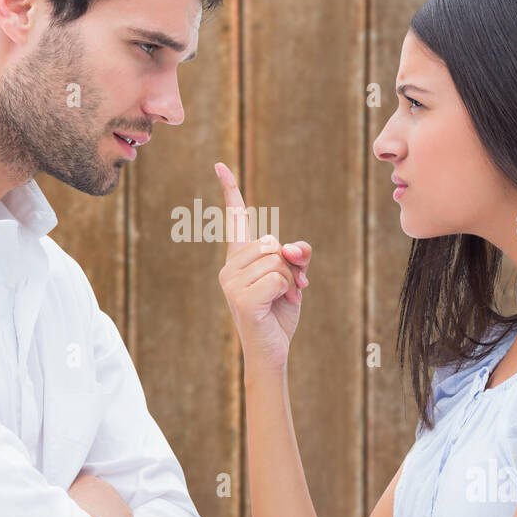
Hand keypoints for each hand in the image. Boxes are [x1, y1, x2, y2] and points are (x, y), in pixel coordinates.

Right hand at [213, 162, 311, 369]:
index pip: (235, 220)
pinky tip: (277, 305)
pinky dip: (287, 292)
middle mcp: (229, 267)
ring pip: (276, 260)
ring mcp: (231, 282)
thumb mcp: (294, 277)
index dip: (230, 191)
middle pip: (272, 243)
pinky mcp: (242, 298)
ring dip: (290, 280)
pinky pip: (278, 278)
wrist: (272, 351)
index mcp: (239, 259)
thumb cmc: (279, 312)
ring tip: (281, 298)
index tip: (220, 166)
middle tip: (288, 288)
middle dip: (289, 265)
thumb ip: (296, 256)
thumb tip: (291, 248)